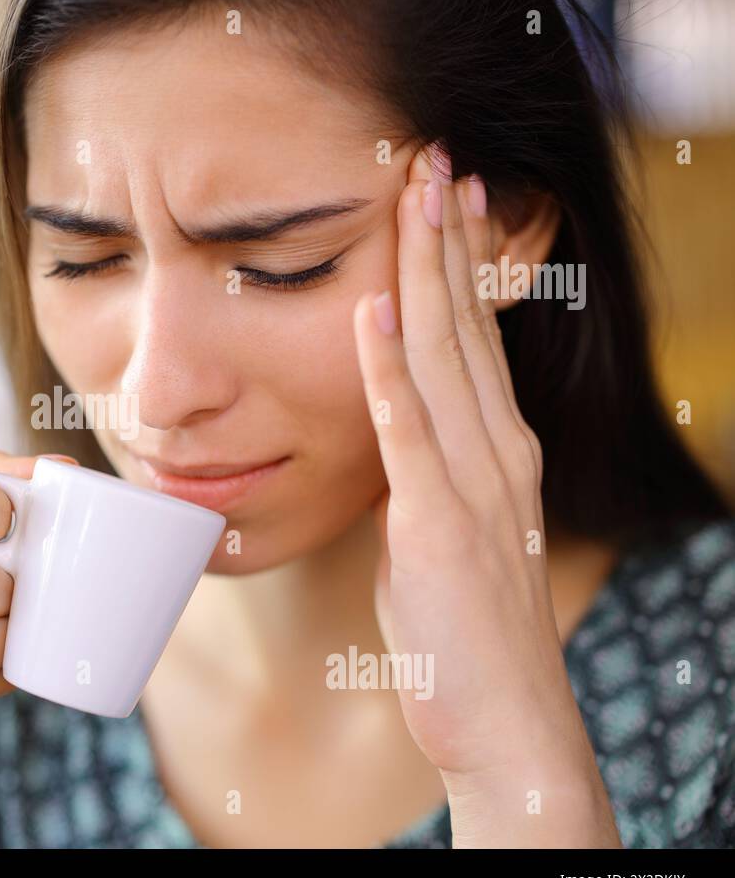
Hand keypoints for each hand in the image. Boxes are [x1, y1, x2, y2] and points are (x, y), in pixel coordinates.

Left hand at [350, 145, 619, 845]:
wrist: (505, 718)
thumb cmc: (464, 634)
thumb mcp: (440, 537)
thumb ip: (420, 484)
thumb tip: (388, 451)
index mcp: (496, 452)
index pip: (473, 338)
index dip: (455, 265)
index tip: (442, 200)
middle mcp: (495, 452)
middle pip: (464, 325)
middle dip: (445, 239)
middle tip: (433, 159)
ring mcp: (471, 484)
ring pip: (444, 356)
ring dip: (424, 272)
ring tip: (415, 195)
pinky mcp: (437, 523)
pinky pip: (408, 430)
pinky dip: (387, 367)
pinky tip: (372, 310)